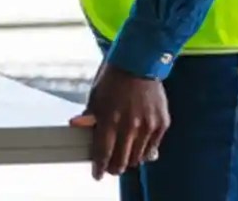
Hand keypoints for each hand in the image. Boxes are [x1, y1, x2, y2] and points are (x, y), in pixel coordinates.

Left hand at [69, 63, 168, 178]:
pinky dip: (144, 151)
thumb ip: (89, 116)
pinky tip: (137, 148)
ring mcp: (148, 126)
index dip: (99, 167)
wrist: (139, 63)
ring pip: (138, 158)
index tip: (97, 174)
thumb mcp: (95, 96)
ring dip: (129, 161)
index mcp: (109, 118)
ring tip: (123, 158)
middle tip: (110, 168)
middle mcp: (130, 125)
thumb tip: (76, 127)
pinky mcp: (161, 124)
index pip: (103, 152)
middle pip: (122, 161)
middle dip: (114, 168)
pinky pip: (152, 148)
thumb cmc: (113, 79)